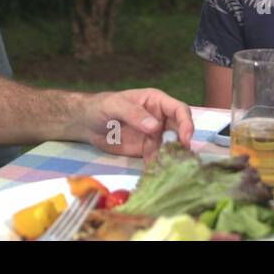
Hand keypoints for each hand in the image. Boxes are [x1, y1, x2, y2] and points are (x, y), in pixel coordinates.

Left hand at [79, 88, 195, 161]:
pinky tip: (154, 171)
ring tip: (168, 168)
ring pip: (170, 146)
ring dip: (171, 156)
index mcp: (156, 101)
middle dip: (182, 142)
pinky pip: (157, 157)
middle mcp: (160, 118)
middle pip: (180, 129)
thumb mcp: (114, 106)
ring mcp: (154, 134)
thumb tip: (155, 126)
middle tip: (181, 157)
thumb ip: (133, 114)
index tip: (185, 139)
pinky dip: (158, 164)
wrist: (87, 124)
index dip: (186, 123)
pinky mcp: (146, 149)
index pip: (179, 110)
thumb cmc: (101, 107)